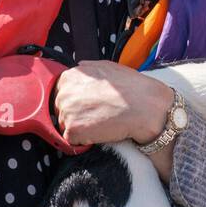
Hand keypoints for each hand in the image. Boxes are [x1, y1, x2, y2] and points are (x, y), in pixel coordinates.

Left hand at [53, 61, 173, 147]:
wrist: (145, 107)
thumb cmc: (131, 87)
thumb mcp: (108, 66)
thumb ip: (88, 67)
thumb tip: (78, 66)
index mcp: (69, 77)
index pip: (61, 93)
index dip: (75, 101)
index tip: (88, 105)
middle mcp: (63, 93)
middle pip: (60, 110)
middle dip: (76, 114)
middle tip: (97, 114)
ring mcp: (66, 112)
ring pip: (65, 125)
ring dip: (80, 127)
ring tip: (101, 122)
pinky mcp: (72, 131)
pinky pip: (72, 140)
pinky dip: (84, 140)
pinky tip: (100, 132)